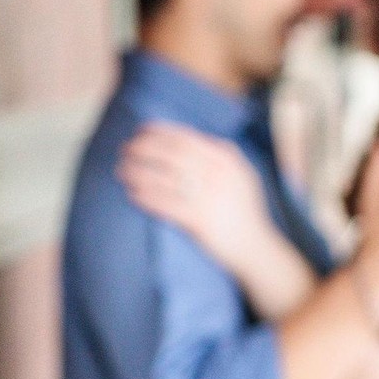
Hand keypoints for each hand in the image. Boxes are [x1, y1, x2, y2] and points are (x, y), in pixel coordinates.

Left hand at [118, 123, 272, 278]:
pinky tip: (132, 194)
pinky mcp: (199, 220)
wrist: (256, 247)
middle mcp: (216, 175)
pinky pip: (165, 205)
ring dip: (138, 172)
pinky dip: (146, 198)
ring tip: (121, 170)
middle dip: (143, 148)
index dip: (159, 132)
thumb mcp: (242, 174)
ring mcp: (208, 198)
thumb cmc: (245, 210)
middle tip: (124, 149)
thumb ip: (222, 153)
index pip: (185, 138)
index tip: (140, 131)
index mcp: (225, 160)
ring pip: (164, 178)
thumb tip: (193, 136)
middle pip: (170, 154)